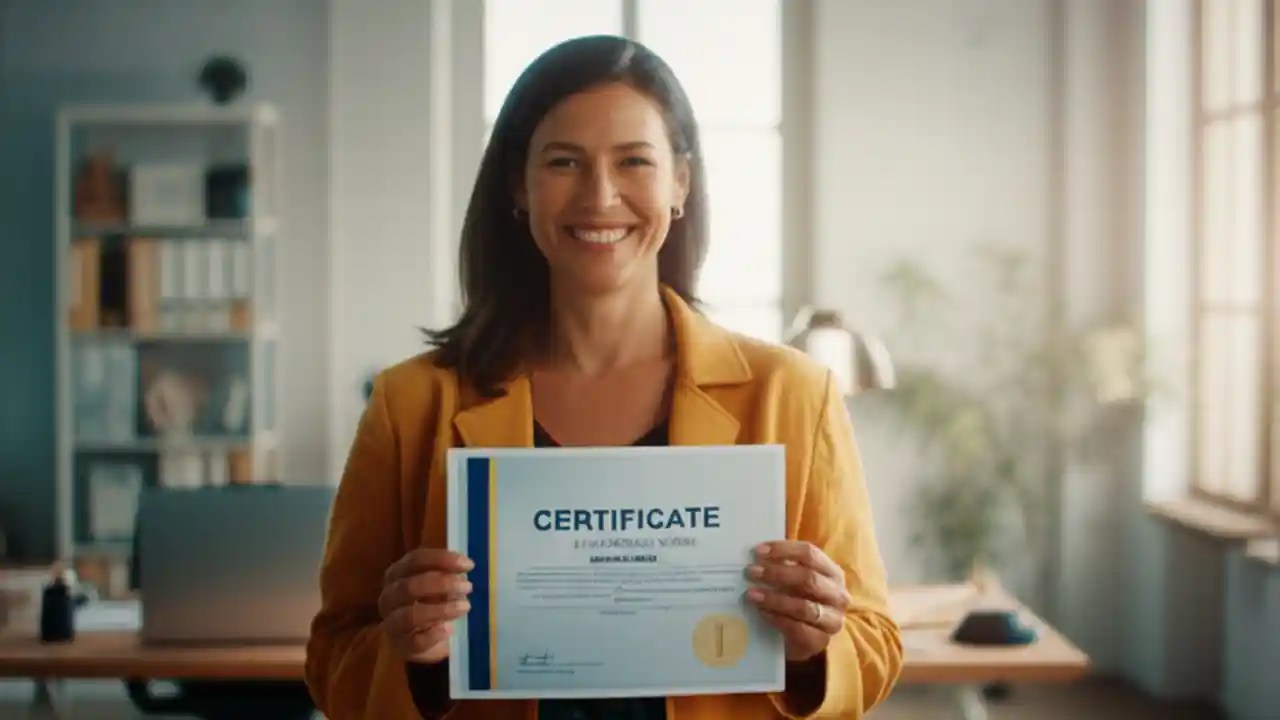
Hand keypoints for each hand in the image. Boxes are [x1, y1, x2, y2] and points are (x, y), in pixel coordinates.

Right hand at [378, 548, 473, 662]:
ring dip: (440, 610)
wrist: (429, 639)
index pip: (415, 560)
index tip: (468, 564)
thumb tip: (464, 568)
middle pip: (409, 586)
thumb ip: (449, 574)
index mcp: (397, 573)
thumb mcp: (442, 584)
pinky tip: (449, 629)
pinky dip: (433, 635)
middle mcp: (389, 596)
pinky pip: (415, 642)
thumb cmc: (434, 602)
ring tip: (465, 607)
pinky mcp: (401, 646)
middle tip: (468, 586)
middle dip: (441, 584)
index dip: (441, 559)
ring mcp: (392, 623)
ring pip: (409, 615)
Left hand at [745, 541, 850, 661]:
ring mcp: (832, 620)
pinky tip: (762, 612)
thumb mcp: (794, 581)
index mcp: (832, 572)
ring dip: (774, 599)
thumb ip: (782, 566)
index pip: (810, 554)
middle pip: (808, 578)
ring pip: (803, 606)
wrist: (803, 640)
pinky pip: (798, 629)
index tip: (757, 551)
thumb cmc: (798, 601)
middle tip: (751, 572)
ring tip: (751, 594)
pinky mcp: (821, 641)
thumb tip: (756, 555)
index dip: (783, 550)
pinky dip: (777, 619)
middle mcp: (838, 595)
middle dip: (776, 573)